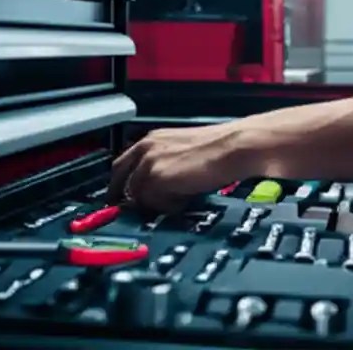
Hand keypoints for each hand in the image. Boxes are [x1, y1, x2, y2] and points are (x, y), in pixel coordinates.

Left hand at [107, 122, 257, 212]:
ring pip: (139, 196)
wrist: (232, 147)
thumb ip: (163, 164)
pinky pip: (153, 203)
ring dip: (156, 202)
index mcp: (150, 140)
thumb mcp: (181, 151)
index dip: (120, 184)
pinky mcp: (157, 178)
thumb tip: (154, 186)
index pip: (122, 165)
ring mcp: (148, 164)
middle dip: (127, 198)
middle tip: (134, 212)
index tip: (120, 198)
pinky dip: (168, 206)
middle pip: (121, 181)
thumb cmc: (217, 149)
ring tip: (180, 198)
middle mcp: (144, 149)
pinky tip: (186, 198)